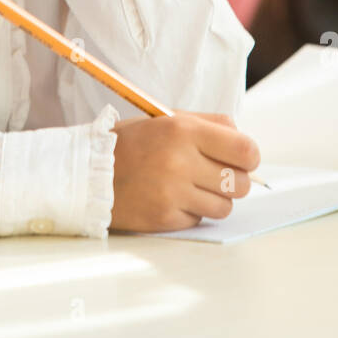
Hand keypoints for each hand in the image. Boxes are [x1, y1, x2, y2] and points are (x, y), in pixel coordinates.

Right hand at [109, 112, 260, 232]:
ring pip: (225, 206)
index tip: (241, 159)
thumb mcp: (167, 118)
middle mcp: (180, 161)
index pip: (245, 150)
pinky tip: (172, 198)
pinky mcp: (165, 218)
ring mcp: (173, 193)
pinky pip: (200, 219)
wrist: (88, 172)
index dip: (249, 157)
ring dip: (214, 198)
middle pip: (240, 183)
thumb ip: (209, 125)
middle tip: (214, 174)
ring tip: (192, 186)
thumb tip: (246, 145)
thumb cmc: (133, 142)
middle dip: (234, 180)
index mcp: (183, 130)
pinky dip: (192, 211)